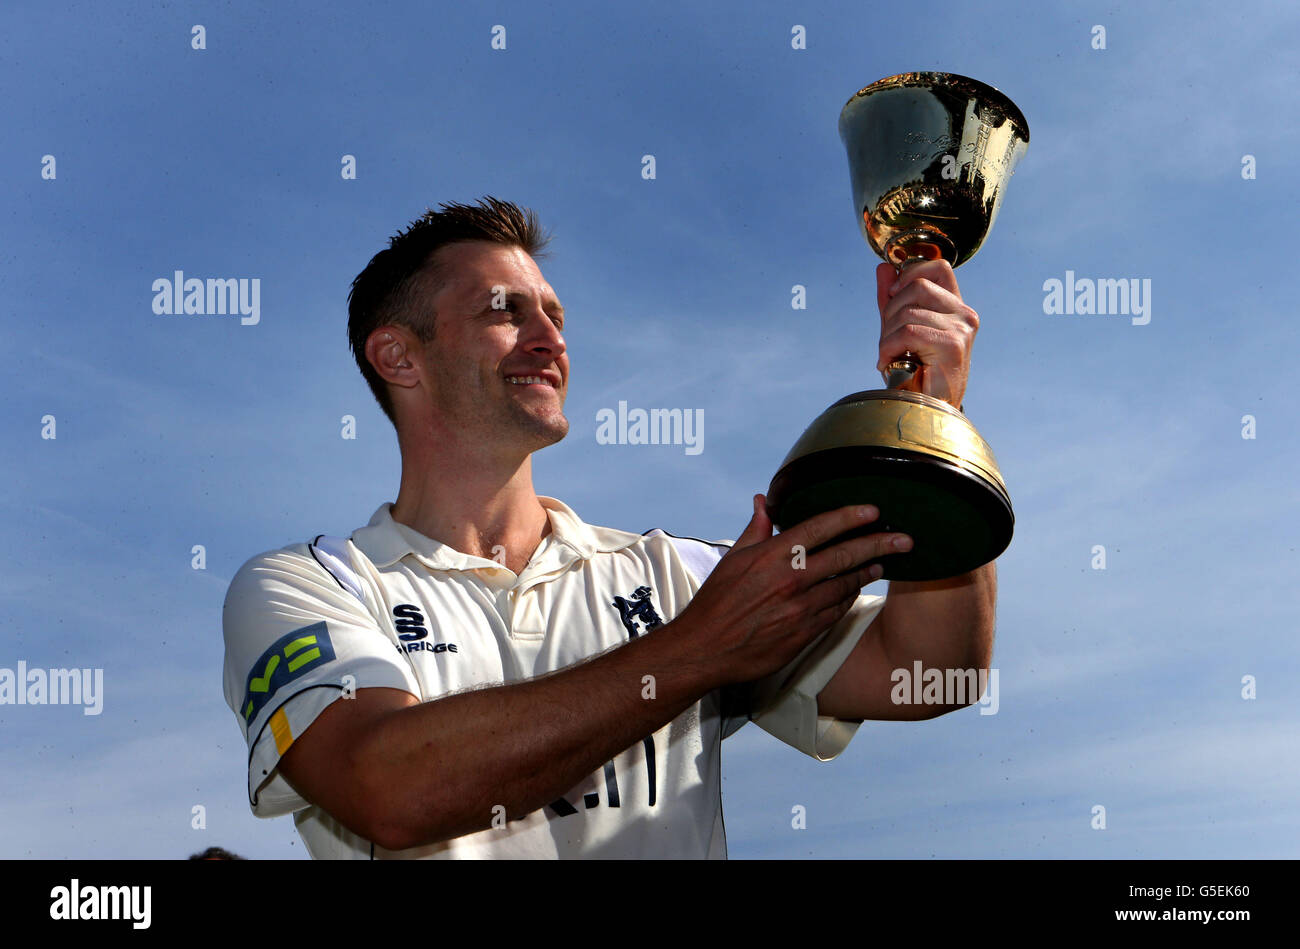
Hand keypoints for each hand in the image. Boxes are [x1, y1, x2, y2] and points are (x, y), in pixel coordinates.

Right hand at [676, 494, 910, 686]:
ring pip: (846, 584)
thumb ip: (755, 529)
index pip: (818, 528)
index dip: (849, 517)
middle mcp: (790, 580)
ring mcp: (800, 608)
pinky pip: (837, 610)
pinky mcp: (805, 633)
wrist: (706, 650)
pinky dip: (849, 597)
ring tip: (884, 562)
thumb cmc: (717, 602)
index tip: (873, 511)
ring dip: (868, 571)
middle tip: (905, 539)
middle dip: (878, 544)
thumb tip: (763, 501)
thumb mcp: (732, 560)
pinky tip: (858, 589)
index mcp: (771, 556)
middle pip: (844, 555)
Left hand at [875, 259, 978, 408]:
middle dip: (891, 310)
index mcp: (955, 307)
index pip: (938, 267)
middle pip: (917, 284)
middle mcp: (964, 314)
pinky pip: (908, 332)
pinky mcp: (953, 344)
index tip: (892, 294)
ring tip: (890, 355)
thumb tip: (883, 268)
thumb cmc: (914, 374)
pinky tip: (890, 362)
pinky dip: (889, 347)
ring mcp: (962, 328)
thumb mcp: (898, 329)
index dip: (910, 272)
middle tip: (888, 338)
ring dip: (888, 336)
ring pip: (909, 311)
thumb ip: (892, 299)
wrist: (926, 410)